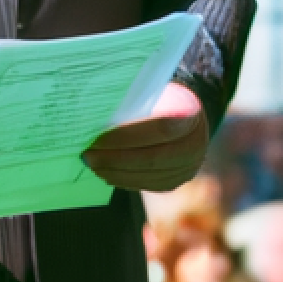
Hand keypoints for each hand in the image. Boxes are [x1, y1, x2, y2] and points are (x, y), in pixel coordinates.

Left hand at [82, 83, 209, 192]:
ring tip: (93, 165)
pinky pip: (147, 184)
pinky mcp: (175, 182)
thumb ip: (134, 107)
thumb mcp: (152, 96)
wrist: (186, 121)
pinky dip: (124, 180)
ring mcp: (187, 167)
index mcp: (190, 115)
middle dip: (114, 158)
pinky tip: (107, 173)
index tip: (97, 138)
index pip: (159, 128)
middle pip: (151, 158)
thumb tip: (96, 121)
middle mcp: (195, 145)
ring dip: (115, 172)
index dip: (126, 136)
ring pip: (147, 175)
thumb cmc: (161, 103)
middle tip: (88, 155)